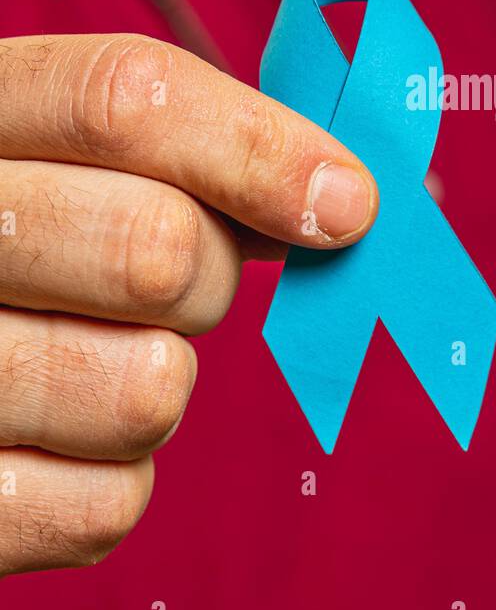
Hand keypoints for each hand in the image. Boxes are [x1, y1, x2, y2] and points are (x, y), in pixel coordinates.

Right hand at [0, 35, 377, 575]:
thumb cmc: (1, 236)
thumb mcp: (43, 152)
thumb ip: (169, 150)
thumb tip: (343, 198)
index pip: (123, 101)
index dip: (257, 149)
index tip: (347, 203)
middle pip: (159, 250)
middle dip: (206, 277)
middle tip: (170, 282)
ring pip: (149, 389)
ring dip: (152, 380)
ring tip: (80, 358)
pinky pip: (107, 507)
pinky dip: (104, 482)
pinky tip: (46, 441)